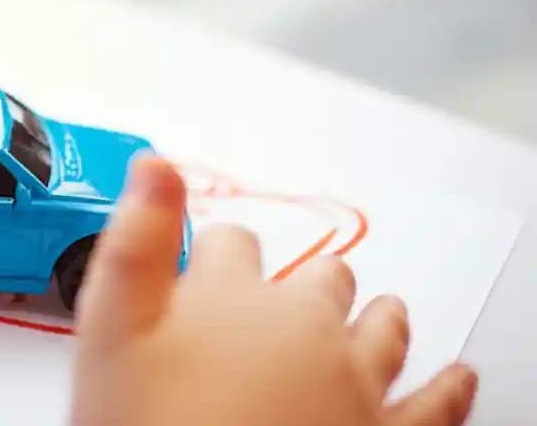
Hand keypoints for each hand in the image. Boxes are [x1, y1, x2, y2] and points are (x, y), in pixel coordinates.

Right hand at [71, 156, 477, 425]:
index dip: (217, 251)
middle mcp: (301, 325)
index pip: (230, 242)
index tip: (209, 262)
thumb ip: (134, 242)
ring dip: (377, 317)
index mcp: (231, 294)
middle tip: (291, 295)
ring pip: (382, 327)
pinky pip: (436, 402)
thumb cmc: (150, 423)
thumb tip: (153, 166)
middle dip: (304, 281)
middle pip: (317, 278)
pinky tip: (455, 378)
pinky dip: (448, 386)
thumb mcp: (110, 328)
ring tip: (379, 311)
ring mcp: (352, 379)